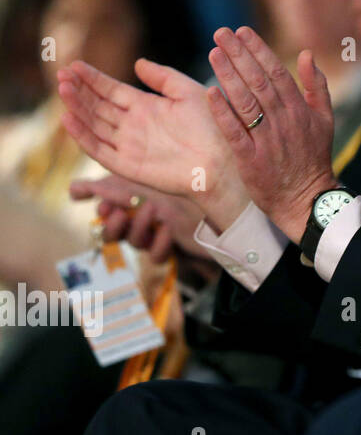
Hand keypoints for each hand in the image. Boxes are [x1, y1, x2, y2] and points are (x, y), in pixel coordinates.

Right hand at [57, 58, 247, 227]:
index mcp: (146, 107)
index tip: (74, 64)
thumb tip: (138, 62)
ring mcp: (129, 146)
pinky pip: (99, 150)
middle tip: (61, 73)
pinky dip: (83, 136)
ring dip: (77, 108)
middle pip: (98, 106)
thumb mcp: (189, 92)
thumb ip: (163, 77)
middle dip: (79, 90)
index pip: (111, 90)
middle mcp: (134, 126)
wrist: (224, 161)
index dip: (92, 78)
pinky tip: (69, 118)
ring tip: (63, 88)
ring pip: (94, 124)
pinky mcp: (128, 165)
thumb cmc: (215, 126)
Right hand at [69, 175, 209, 260]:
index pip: (104, 219)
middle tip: (120, 212)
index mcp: (127, 207)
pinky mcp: (173, 247)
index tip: (106, 205)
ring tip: (152, 209)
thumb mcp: (135, 178)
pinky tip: (167, 229)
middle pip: (112, 236)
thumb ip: (102, 184)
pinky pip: (158, 256)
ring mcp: (155, 236)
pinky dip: (160, 243)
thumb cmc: (171, 184)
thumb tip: (71, 190)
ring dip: (139, 227)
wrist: (214, 191)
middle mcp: (138, 224)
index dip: (103, 215)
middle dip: (113, 225)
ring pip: (135, 243)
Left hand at [205, 26, 337, 240]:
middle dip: (239, 55)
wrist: (306, 198)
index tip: (242, 31)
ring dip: (228, 75)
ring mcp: (268, 140)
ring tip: (213, 53)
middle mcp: (284, 120)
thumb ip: (316, 86)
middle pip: (258, 81)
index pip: (277, 72)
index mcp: (300, 109)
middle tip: (220, 33)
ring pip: (246, 102)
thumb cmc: (313, 157)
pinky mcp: (252, 160)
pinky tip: (210, 93)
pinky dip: (223, 113)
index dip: (258, 50)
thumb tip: (306, 54)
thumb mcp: (324, 119)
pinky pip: (235, 132)